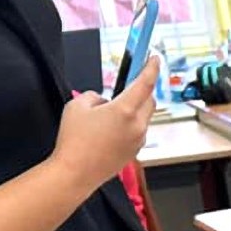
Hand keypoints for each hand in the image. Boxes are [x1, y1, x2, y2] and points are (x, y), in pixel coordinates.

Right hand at [50, 56, 158, 194]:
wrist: (76, 172)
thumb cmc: (74, 140)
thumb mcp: (77, 106)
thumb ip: (94, 96)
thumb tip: (103, 101)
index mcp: (126, 110)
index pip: (145, 83)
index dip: (152, 68)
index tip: (156, 58)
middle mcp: (138, 125)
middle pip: (149, 100)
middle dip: (143, 90)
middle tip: (131, 83)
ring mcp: (138, 140)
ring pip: (144, 117)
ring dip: (134, 108)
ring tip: (111, 110)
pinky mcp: (134, 151)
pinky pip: (137, 131)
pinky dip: (130, 123)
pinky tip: (111, 127)